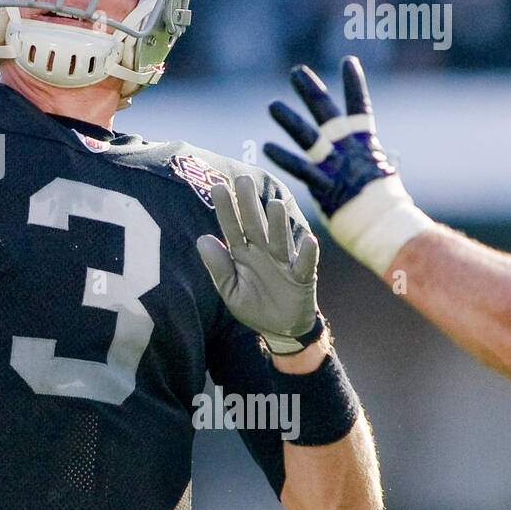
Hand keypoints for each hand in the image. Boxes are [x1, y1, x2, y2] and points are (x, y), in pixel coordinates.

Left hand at [196, 174, 321, 353]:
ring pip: (279, 240)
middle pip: (255, 225)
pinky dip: (307, 254)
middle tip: (243, 179)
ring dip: (278, 224)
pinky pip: (304, 264)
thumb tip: (202, 239)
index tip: (217, 187)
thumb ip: (218, 266)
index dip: (226, 210)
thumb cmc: (253, 305)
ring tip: (275, 205)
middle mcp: (263, 252)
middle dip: (249, 204)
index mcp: (243, 253)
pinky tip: (308, 241)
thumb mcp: (230, 289)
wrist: (280, 329)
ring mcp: (283, 263)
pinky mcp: (302, 278)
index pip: (232, 228)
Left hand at [263, 56, 432, 276]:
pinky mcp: (326, 188)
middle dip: (312, 91)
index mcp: (365, 144)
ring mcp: (338, 167)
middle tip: (296, 72)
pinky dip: (285, 158)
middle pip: (329, 113)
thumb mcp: (376, 173)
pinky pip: (302, 170)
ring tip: (272, 105)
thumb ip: (362, 158)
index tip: (349, 61)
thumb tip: (362, 150)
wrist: (389, 229)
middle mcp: (350, 150)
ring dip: (290, 120)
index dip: (354, 84)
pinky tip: (267, 146)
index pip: (360, 106)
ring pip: (310, 137)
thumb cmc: (384, 206)